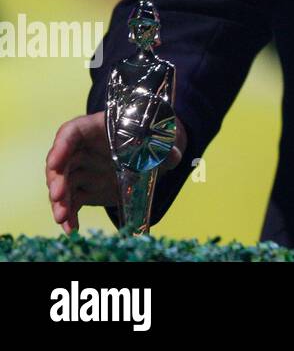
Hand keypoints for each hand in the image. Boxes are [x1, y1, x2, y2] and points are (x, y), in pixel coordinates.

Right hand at [46, 111, 186, 232]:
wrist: (154, 153)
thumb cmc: (152, 137)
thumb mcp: (160, 138)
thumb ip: (165, 146)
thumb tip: (173, 156)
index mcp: (97, 128)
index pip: (72, 132)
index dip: (61, 146)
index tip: (55, 161)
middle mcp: (84, 149)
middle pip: (62, 162)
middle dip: (57, 180)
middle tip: (57, 196)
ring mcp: (83, 170)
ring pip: (64, 185)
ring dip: (60, 202)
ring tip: (62, 218)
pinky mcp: (86, 190)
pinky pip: (73, 203)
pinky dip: (70, 216)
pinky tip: (71, 229)